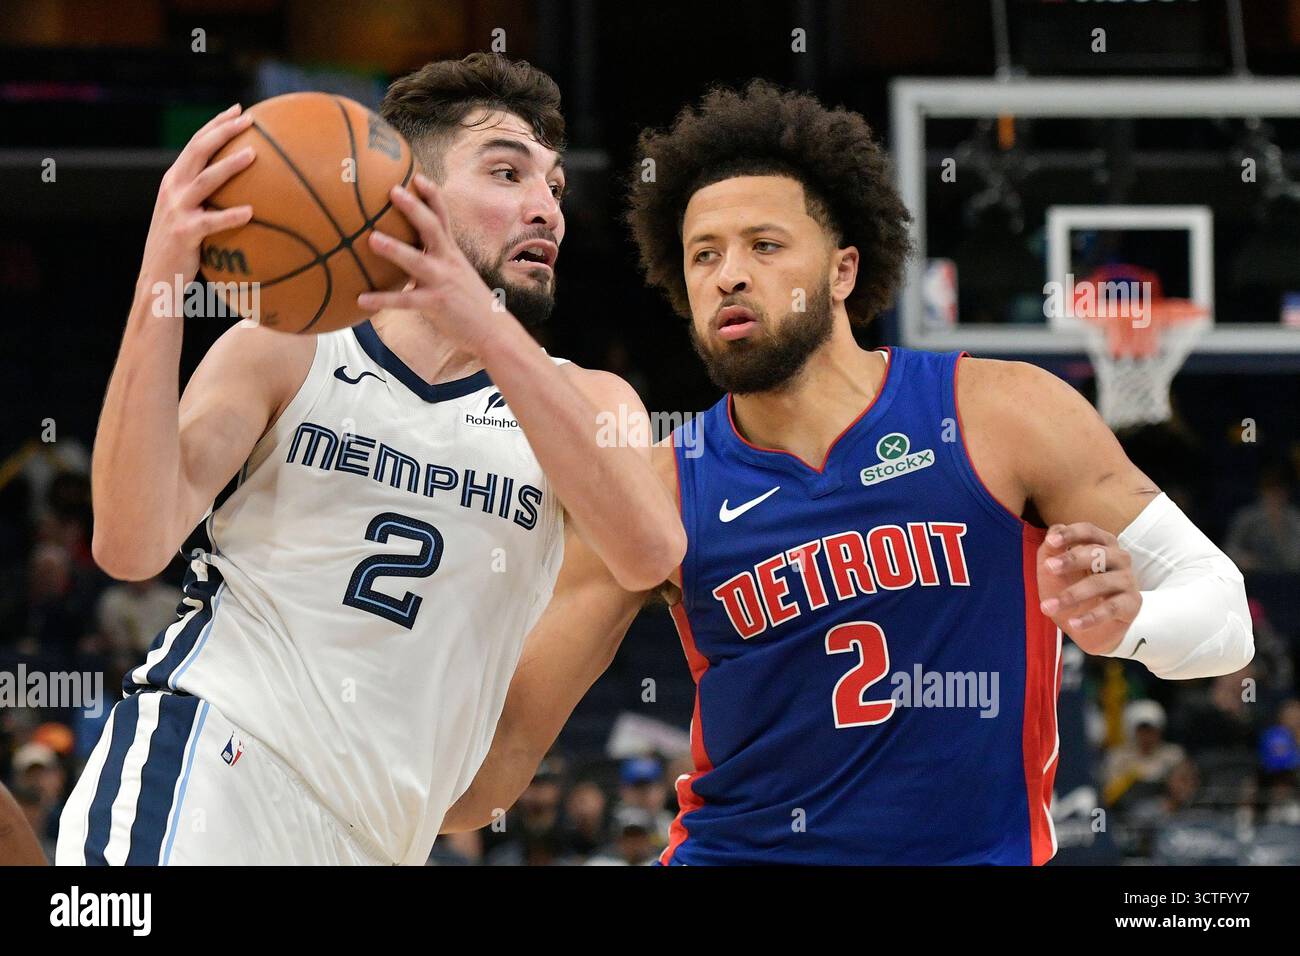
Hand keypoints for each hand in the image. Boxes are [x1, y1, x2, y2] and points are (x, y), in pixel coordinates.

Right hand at [137, 103, 255, 299]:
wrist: (157, 279)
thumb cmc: (181, 249)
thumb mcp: (188, 215)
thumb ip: (206, 199)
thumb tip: (245, 189)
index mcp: (174, 181)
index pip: (195, 144)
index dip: (215, 124)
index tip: (237, 109)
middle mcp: (172, 189)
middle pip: (197, 150)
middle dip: (222, 131)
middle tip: (249, 119)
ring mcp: (176, 210)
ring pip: (205, 180)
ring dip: (229, 165)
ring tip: (253, 154)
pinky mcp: (184, 234)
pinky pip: (212, 222)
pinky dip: (230, 216)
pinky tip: (251, 212)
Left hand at [357, 173, 502, 353]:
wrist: (493, 331)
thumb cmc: (469, 304)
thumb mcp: (456, 276)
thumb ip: (435, 263)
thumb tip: (404, 258)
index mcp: (452, 253)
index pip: (443, 217)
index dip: (432, 196)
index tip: (417, 176)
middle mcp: (448, 262)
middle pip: (432, 228)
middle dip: (413, 208)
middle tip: (393, 190)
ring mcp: (442, 282)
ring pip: (417, 261)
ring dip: (395, 249)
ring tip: (372, 238)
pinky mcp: (436, 304)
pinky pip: (405, 301)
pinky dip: (382, 300)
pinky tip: (361, 299)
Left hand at [1037, 522, 1141, 654]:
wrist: (1089, 628)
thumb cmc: (1071, 589)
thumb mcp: (1053, 572)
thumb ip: (1050, 551)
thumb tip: (1053, 533)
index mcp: (1100, 544)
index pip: (1089, 531)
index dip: (1071, 534)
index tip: (1051, 541)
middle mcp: (1118, 558)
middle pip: (1098, 553)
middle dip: (1072, 559)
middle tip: (1049, 568)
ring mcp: (1127, 580)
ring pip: (1101, 582)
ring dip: (1073, 594)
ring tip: (1048, 607)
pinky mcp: (1132, 603)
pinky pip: (1112, 608)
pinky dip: (1092, 617)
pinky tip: (1074, 624)